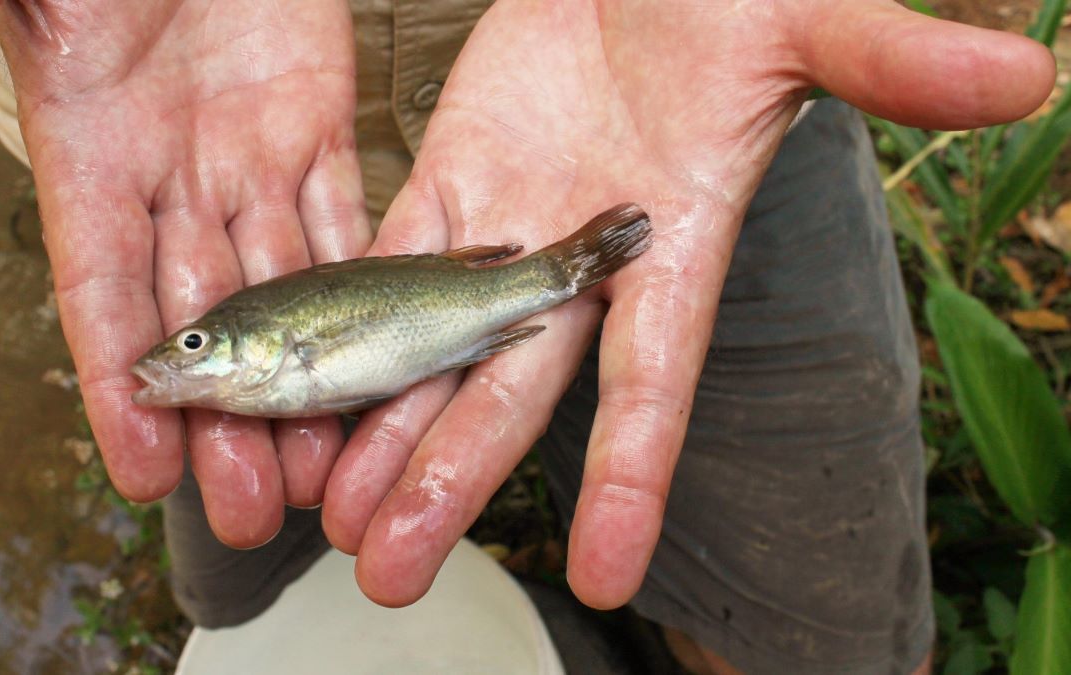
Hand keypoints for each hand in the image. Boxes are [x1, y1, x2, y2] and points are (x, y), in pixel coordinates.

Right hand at [0, 0, 369, 546]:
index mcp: (89, 147)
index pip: (100, 292)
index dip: (119, 387)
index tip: (143, 471)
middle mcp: (169, 169)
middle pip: (203, 317)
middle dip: (229, 418)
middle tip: (252, 505)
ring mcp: (247, 149)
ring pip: (282, 286)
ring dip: (305, 374)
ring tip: (323, 462)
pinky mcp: (318, 117)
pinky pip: (343, 214)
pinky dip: (359, 284)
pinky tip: (375, 351)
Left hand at [321, 0, 1052, 606]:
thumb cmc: (725, 3)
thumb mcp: (805, 20)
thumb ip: (889, 56)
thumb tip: (1024, 76)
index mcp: (673, 243)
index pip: (654, 379)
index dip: (631, 472)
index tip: (606, 573)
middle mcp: (582, 265)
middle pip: (512, 390)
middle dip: (452, 480)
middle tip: (392, 572)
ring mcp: (506, 230)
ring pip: (432, 348)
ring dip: (383, 433)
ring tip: (333, 519)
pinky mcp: (449, 184)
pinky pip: (383, 266)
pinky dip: (344, 330)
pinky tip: (310, 400)